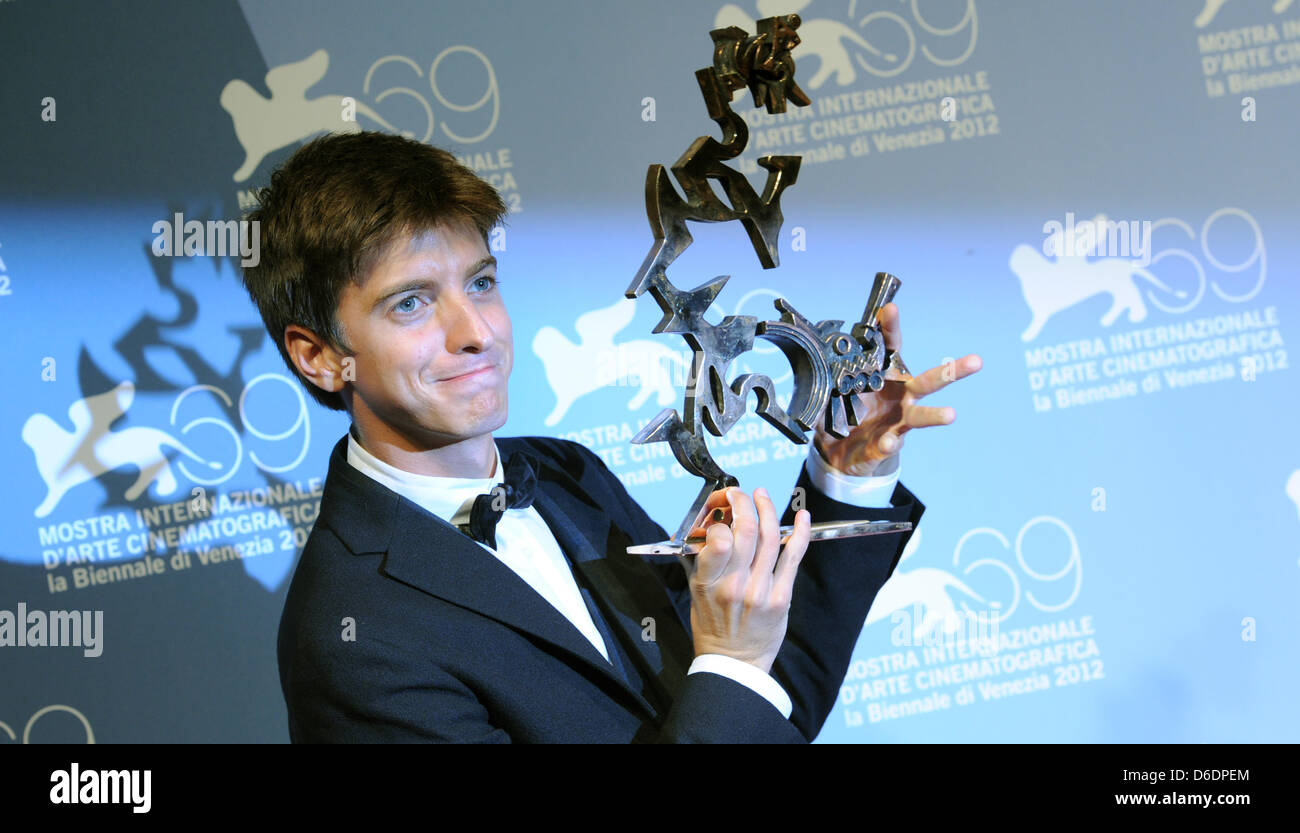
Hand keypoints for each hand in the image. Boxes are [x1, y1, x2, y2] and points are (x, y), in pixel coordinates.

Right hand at [682, 486, 810, 673]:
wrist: (734, 661)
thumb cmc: (712, 625)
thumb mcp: (695, 590)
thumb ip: (704, 558)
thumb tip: (716, 522)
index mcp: (708, 583)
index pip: (718, 539)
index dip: (720, 519)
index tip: (721, 512)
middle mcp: (735, 586)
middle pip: (746, 530)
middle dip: (744, 503)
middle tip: (741, 495)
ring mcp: (761, 591)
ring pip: (769, 537)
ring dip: (767, 509)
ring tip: (762, 496)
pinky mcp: (782, 597)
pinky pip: (792, 556)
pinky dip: (800, 532)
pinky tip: (801, 516)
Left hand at [816, 302, 981, 476]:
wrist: (839, 452)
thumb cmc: (842, 414)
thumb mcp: (827, 393)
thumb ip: (822, 379)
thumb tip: (811, 363)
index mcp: (884, 376)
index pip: (889, 348)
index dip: (890, 328)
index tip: (888, 308)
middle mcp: (899, 397)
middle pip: (929, 381)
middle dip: (953, 371)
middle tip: (977, 361)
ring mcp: (897, 423)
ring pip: (922, 417)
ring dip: (936, 415)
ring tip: (951, 415)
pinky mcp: (887, 446)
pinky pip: (889, 445)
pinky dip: (889, 444)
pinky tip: (890, 442)